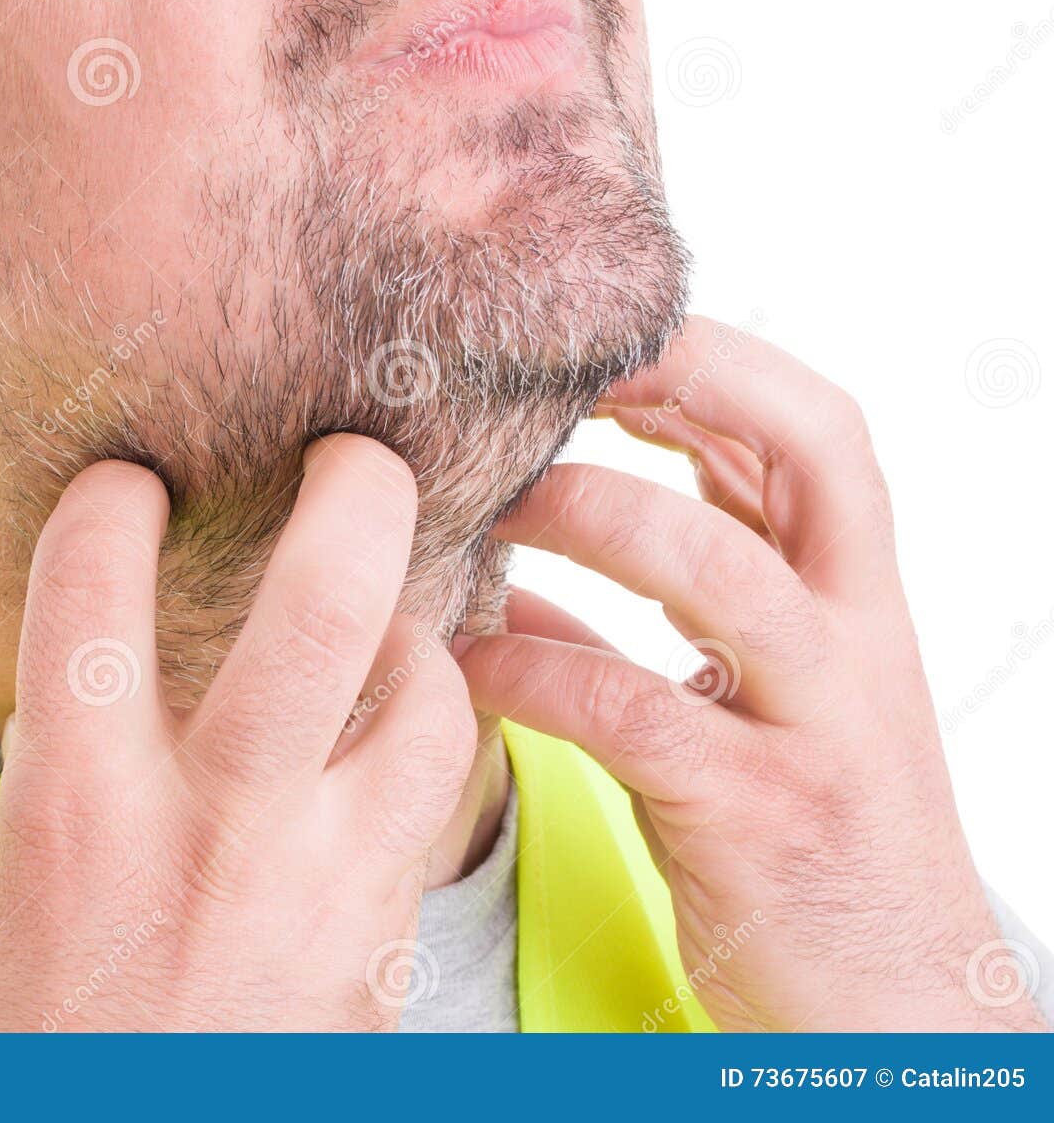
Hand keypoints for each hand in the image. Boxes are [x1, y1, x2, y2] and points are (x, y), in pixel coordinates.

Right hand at [0, 435, 477, 1030]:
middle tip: (355, 454)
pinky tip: (406, 721)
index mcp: (81, 811)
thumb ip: (64, 768)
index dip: (110, 505)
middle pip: (318, 612)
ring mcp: (324, 883)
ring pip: (428, 701)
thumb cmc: (45, 1040)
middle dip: (354, 498)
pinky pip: (440, 797)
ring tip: (394, 613)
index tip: (128, 479)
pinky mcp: (388, 935)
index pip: (93, 597)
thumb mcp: (10, 893)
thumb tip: (101, 662)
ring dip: (422, 633)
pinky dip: (430, 732)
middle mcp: (214, 829)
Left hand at [458, 316, 1047, 1031]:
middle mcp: (855, 648)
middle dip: (691, 386)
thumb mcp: (741, 722)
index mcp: (852, 612)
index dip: (718, 368)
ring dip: (597, 516)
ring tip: (498, 504)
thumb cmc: (799, 854)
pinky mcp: (761, 817)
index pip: (817, 442)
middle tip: (562, 371)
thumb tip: (507, 591)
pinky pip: (633, 713)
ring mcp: (819, 728)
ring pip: (724, 572)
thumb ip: (647, 642)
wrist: (897, 1018)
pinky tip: (465, 661)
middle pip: (816, 458)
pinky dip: (535, 671)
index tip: (608, 343)